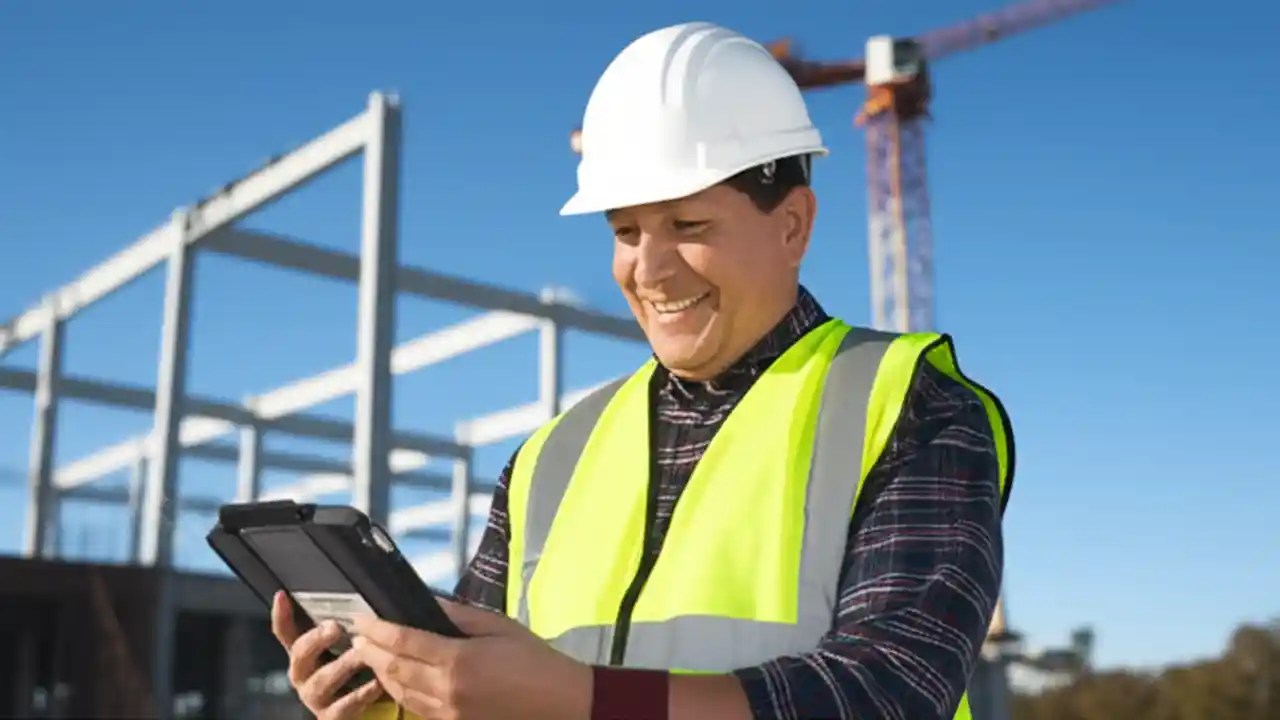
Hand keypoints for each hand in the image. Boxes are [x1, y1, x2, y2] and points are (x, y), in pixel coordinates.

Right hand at [270, 591, 384, 718]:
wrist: (364, 709)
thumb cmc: (355, 670)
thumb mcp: (349, 646)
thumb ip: (348, 629)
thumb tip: (359, 605)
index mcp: (304, 655)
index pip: (285, 633)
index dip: (281, 616)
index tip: (282, 596)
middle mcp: (303, 675)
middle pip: (299, 655)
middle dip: (316, 640)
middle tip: (335, 627)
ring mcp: (314, 698)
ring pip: (320, 681)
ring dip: (341, 666)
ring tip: (361, 656)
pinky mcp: (329, 717)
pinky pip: (342, 707)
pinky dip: (360, 695)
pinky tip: (377, 684)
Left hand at [350, 599, 591, 719]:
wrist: (558, 701)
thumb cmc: (532, 658)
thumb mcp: (497, 626)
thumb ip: (457, 615)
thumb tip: (425, 601)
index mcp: (458, 659)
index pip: (403, 641)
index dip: (376, 628)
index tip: (360, 618)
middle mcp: (447, 689)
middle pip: (394, 668)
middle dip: (371, 650)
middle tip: (357, 635)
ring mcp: (449, 712)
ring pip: (400, 692)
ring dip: (380, 672)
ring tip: (370, 655)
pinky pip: (417, 709)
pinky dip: (400, 692)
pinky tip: (396, 680)